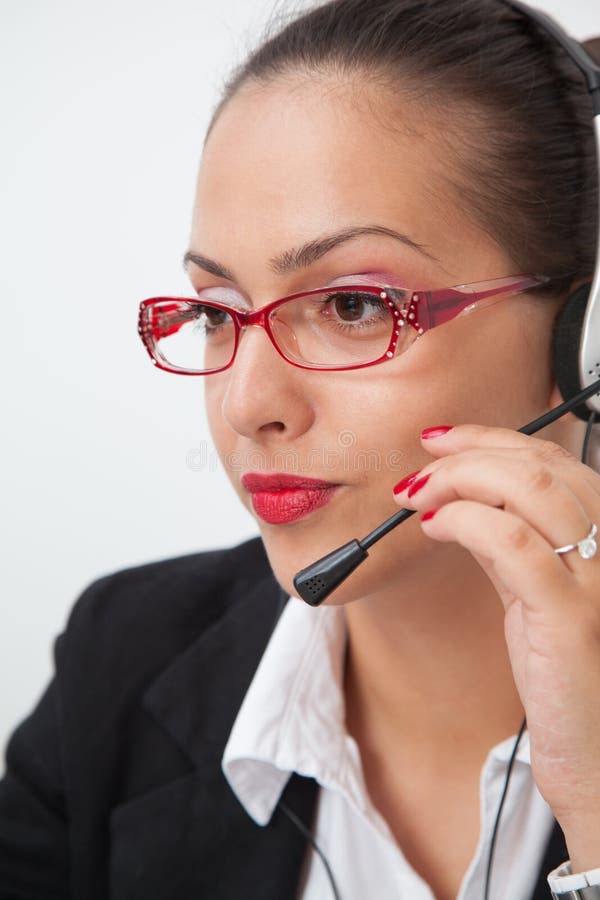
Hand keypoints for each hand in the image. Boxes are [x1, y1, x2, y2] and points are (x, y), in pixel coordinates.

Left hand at [392, 424, 599, 869]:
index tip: (443, 438)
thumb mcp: (538, 596)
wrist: (597, 755)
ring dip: (458, 480)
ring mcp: (598, 579)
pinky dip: (463, 521)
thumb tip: (464, 504)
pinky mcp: (572, 617)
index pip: (553, 460)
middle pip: (539, 465)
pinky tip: (434, 527)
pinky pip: (512, 543)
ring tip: (417, 494)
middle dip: (468, 452)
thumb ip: (512, 546)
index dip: (492, 438)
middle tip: (421, 465)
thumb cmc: (569, 677)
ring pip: (528, 490)